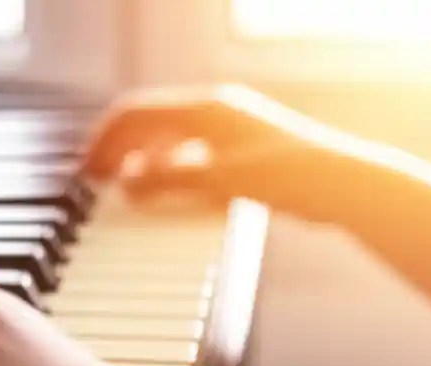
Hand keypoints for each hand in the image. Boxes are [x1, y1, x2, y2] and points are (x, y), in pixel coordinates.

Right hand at [83, 84, 301, 203]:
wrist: (344, 185)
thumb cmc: (292, 177)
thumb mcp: (222, 183)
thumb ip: (171, 182)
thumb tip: (127, 182)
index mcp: (205, 109)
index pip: (135, 114)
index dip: (104, 141)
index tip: (85, 171)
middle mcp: (214, 112)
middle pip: (148, 122)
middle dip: (116, 149)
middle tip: (94, 179)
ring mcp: (228, 128)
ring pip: (167, 137)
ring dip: (139, 159)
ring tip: (122, 186)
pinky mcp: (241, 150)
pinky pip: (189, 151)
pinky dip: (167, 168)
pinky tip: (165, 191)